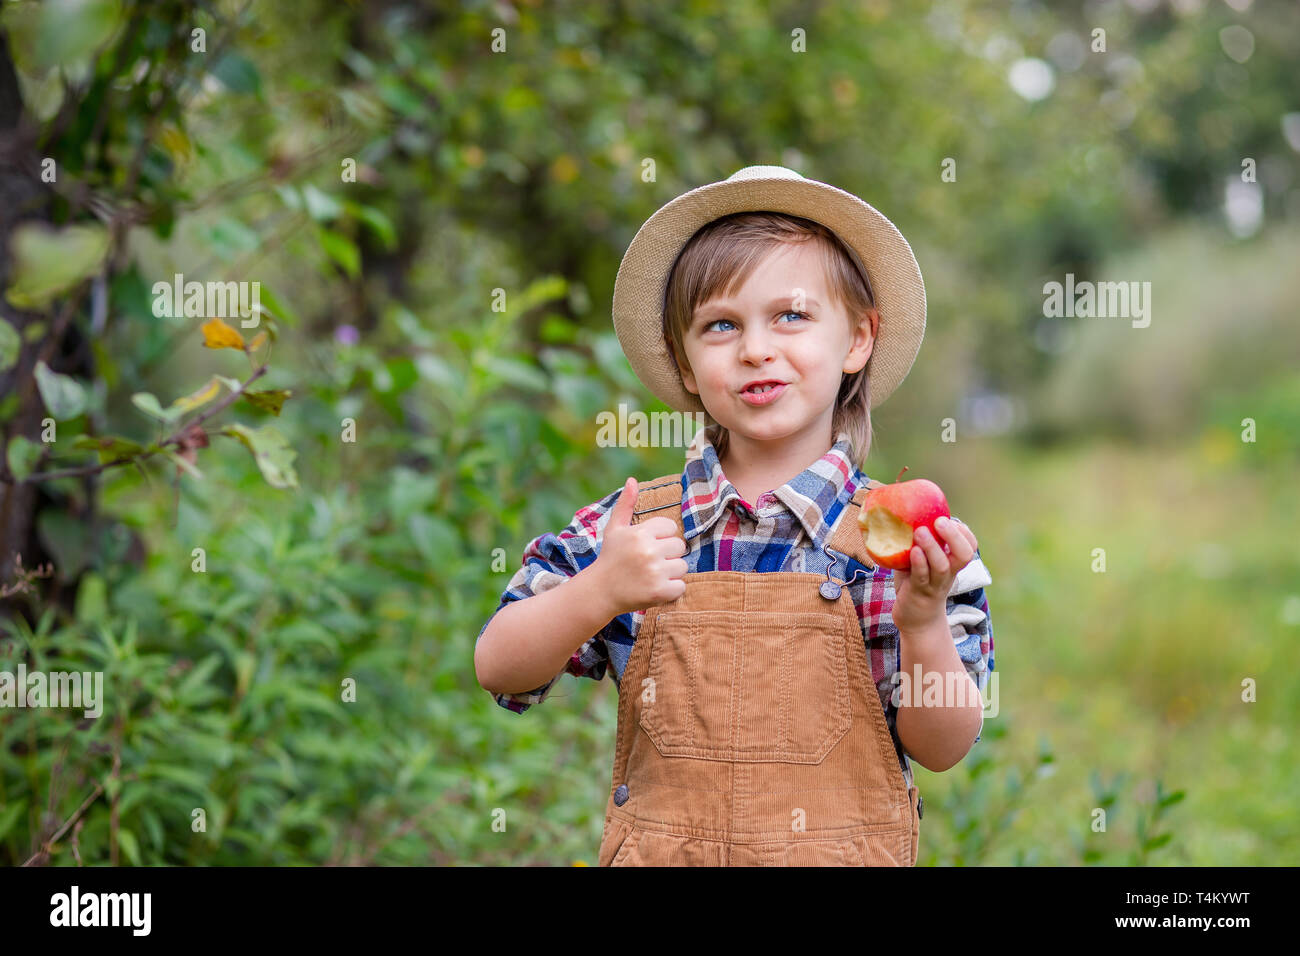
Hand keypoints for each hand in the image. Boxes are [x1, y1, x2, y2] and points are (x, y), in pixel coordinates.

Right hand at [592, 477, 688, 616]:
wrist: (600, 592)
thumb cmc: (610, 557)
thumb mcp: (614, 528)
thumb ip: (626, 504)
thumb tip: (632, 480)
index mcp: (640, 533)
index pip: (671, 527)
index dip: (661, 537)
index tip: (646, 546)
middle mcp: (648, 551)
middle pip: (679, 547)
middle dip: (668, 555)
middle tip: (649, 563)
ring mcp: (655, 572)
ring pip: (682, 567)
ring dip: (670, 573)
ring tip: (651, 575)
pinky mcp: (659, 592)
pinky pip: (681, 587)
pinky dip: (671, 590)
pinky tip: (655, 588)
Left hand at [891, 516, 978, 632]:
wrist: (917, 621)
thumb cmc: (916, 584)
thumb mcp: (920, 561)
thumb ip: (917, 543)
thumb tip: (900, 512)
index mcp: (952, 564)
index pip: (969, 546)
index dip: (963, 532)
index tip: (950, 520)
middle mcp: (948, 573)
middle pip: (964, 554)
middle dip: (954, 536)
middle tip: (940, 522)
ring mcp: (935, 584)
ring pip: (942, 566)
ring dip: (932, 547)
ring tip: (920, 531)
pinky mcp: (920, 593)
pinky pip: (922, 577)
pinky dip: (919, 563)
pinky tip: (913, 551)